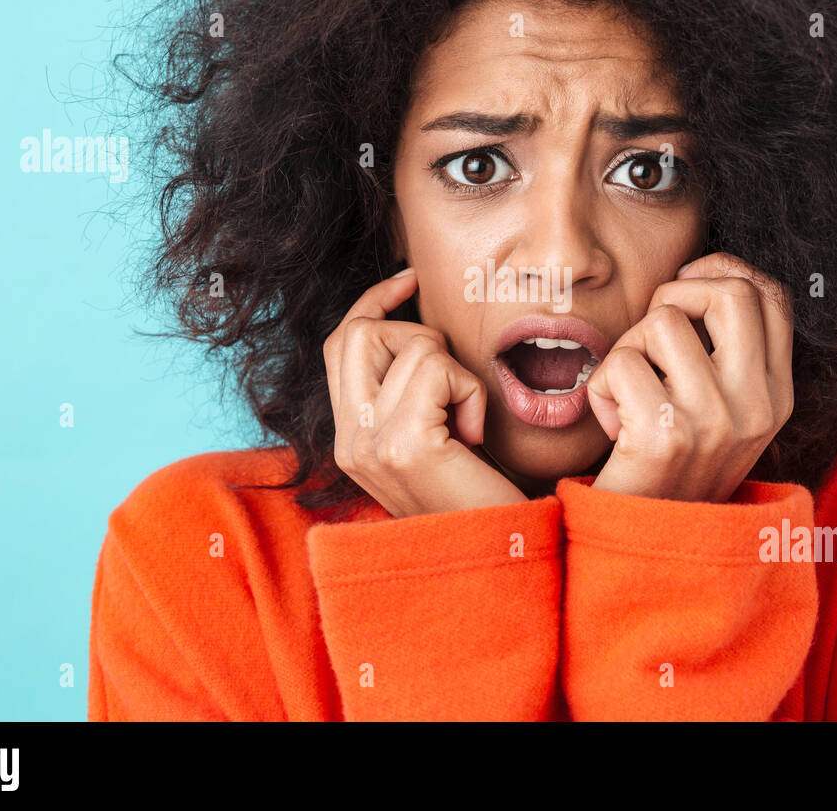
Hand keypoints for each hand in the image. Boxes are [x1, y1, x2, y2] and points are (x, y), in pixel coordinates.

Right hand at [323, 268, 527, 516]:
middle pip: (359, 332)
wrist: (497, 558)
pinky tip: (475, 438)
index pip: (339, 343)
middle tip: (450, 383)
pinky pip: (438, 369)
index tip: (409, 279)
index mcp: (349, 439)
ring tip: (467, 424)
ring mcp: (370, 444)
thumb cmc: (477, 496)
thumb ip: (406, 394)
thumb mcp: (430, 439)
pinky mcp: (405, 445)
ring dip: (456, 374)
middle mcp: (349, 441)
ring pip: (412, 346)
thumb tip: (412, 326)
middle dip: (415, 334)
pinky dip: (471, 393)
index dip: (372, 302)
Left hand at [585, 252, 793, 501]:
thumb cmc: (668, 467)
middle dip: (677, 293)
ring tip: (629, 394)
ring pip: (662, 321)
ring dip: (628, 348)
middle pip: (731, 292)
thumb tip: (701, 276)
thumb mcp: (720, 413)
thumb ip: (726, 354)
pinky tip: (611, 424)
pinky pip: (619, 362)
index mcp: (776, 397)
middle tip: (651, 333)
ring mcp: (715, 420)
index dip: (725, 271)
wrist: (643, 544)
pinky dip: (600, 387)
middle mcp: (756, 407)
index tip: (686, 282)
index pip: (773, 297)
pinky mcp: (664, 434)